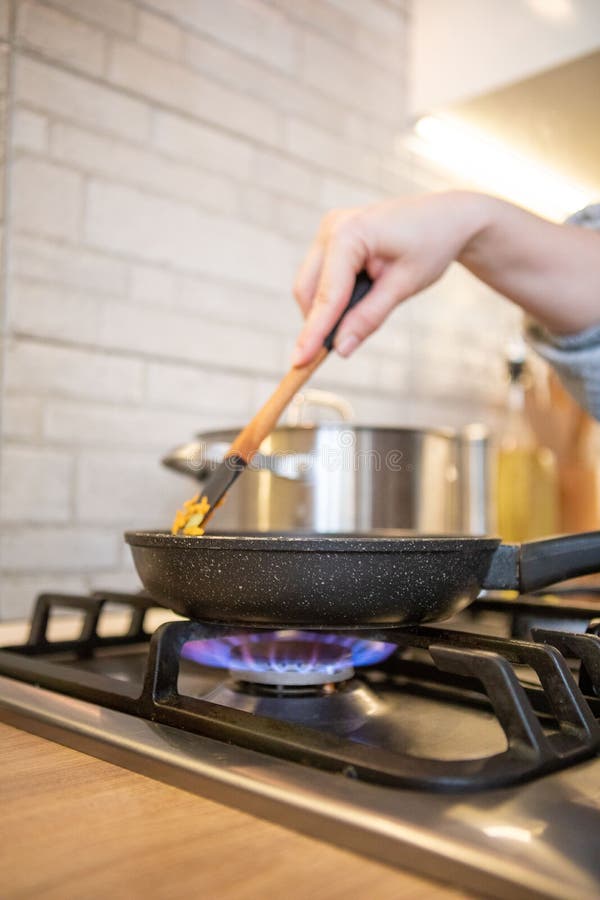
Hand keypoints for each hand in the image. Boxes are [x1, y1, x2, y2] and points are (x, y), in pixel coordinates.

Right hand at [292, 191, 483, 365]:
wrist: (446, 217)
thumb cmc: (431, 246)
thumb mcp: (403, 287)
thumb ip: (368, 318)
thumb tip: (340, 349)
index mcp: (349, 234)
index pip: (326, 295)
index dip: (313, 333)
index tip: (299, 363)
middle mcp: (332, 227)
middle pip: (307, 290)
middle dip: (317, 322)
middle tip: (333, 352)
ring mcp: (329, 229)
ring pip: (310, 285)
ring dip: (325, 310)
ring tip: (360, 316)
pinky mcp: (332, 237)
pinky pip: (320, 276)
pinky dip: (331, 297)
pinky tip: (357, 301)